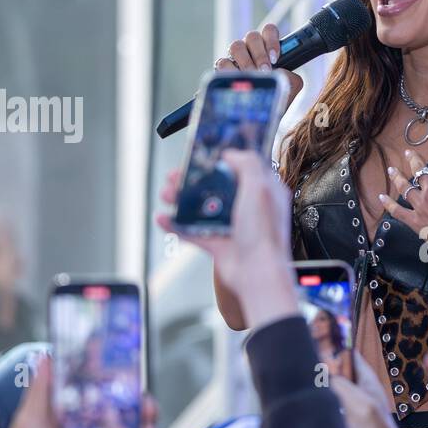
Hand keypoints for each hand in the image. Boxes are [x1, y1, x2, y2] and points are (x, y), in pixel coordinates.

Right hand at [157, 149, 297, 329]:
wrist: (257, 274)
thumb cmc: (264, 233)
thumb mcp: (260, 188)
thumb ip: (248, 164)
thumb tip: (232, 153)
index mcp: (264, 193)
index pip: (243, 169)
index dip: (223, 161)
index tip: (203, 156)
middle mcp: (249, 208)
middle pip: (216, 188)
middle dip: (193, 180)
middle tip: (176, 175)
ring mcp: (232, 227)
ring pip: (202, 209)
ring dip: (181, 200)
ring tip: (166, 194)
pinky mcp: (218, 245)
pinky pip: (192, 232)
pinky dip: (176, 225)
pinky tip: (163, 218)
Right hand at [216, 24, 304, 106]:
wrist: (261, 113)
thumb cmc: (275, 96)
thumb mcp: (291, 85)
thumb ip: (292, 76)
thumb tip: (284, 72)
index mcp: (267, 48)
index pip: (269, 30)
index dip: (272, 40)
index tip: (276, 57)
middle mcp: (251, 49)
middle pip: (252, 36)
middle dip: (260, 54)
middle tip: (266, 70)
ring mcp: (236, 57)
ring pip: (237, 46)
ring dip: (247, 62)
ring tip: (253, 77)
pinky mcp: (223, 67)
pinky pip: (223, 62)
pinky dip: (232, 71)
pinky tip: (239, 81)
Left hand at [378, 138, 427, 236]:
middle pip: (420, 170)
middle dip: (414, 160)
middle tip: (409, 152)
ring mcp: (421, 206)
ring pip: (405, 187)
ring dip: (398, 176)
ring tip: (391, 169)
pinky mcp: (415, 221)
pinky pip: (397, 211)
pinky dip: (388, 204)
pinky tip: (381, 197)